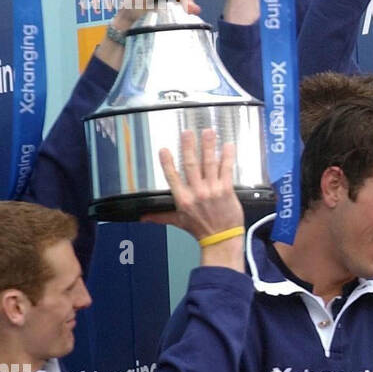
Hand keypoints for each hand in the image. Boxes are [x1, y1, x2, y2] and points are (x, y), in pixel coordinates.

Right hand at [144, 129, 243, 253]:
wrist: (221, 239)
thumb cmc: (201, 230)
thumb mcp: (178, 222)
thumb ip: (160, 217)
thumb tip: (144, 218)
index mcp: (183, 199)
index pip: (172, 177)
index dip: (167, 162)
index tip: (164, 150)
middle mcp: (196, 193)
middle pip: (191, 165)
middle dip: (189, 147)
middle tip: (187, 133)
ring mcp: (212, 190)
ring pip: (209, 164)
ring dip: (209, 146)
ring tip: (208, 132)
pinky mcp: (226, 190)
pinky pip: (226, 170)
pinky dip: (227, 157)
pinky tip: (228, 146)